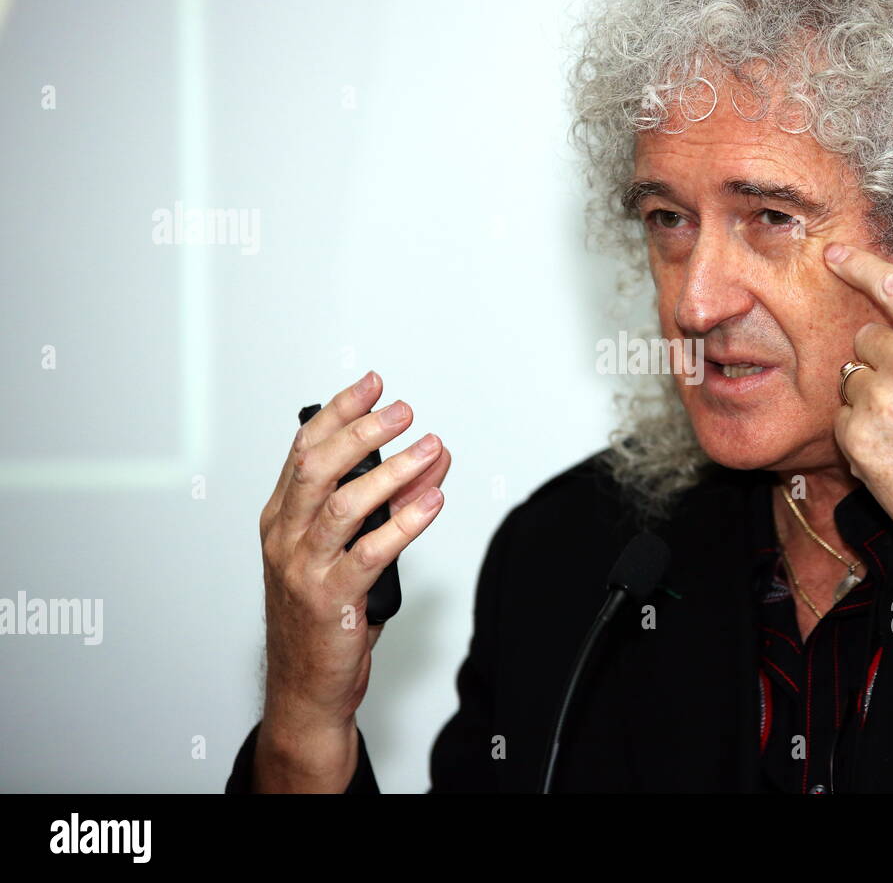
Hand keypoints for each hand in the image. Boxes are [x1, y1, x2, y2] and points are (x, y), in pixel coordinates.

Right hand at [254, 370, 449, 787]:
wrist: (305, 687)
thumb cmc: (324, 616)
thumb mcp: (352, 550)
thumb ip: (390, 504)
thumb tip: (431, 461)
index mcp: (281, 519)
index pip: (304, 450)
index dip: (339, 412)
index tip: (372, 384)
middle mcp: (285, 539)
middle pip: (318, 468)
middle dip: (361, 430)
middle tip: (402, 410)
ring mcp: (303, 569)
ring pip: (342, 506)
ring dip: (391, 472)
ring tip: (428, 448)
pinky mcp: (330, 600)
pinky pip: (369, 554)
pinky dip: (404, 524)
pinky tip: (431, 502)